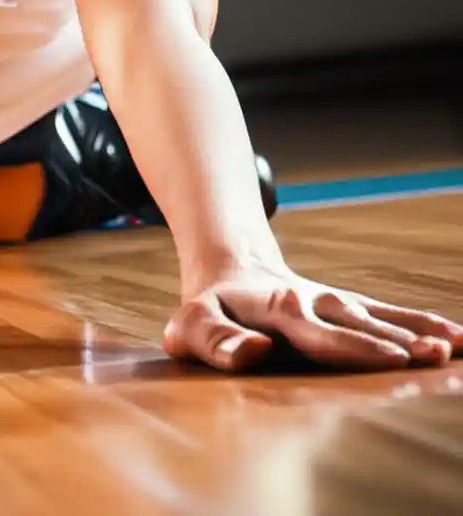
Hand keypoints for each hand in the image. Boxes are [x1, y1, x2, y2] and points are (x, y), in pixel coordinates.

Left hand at [164, 263, 462, 371]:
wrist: (230, 269)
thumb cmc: (208, 309)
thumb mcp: (191, 324)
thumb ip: (216, 340)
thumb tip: (252, 354)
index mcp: (277, 310)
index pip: (320, 333)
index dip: (354, 346)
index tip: (391, 358)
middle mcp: (314, 303)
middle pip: (359, 326)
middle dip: (396, 342)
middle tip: (434, 357)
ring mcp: (336, 303)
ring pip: (379, 317)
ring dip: (417, 332)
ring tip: (454, 347)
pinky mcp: (350, 306)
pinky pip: (389, 313)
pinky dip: (422, 322)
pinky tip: (458, 336)